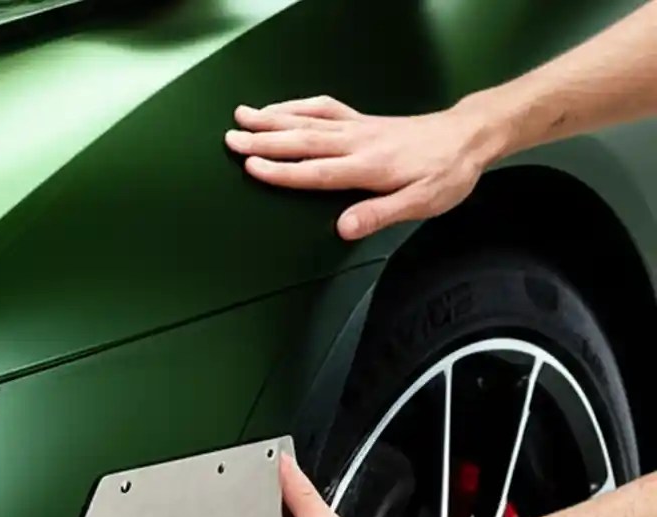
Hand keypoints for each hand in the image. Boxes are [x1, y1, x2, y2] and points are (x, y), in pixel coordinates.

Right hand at [224, 95, 503, 240]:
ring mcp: (358, 127)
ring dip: (273, 118)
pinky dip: (297, 106)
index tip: (250, 167)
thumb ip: (380, 214)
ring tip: (241, 116)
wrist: (469, 137)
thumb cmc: (447, 174)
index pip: (316, 170)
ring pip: (308, 120)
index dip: (282, 171)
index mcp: (368, 167)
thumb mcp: (422, 202)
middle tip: (230, 139)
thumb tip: (343, 228)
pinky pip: (323, 108)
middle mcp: (357, 142)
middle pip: (303, 140)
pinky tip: (280, 108)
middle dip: (264, 140)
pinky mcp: (362, 120)